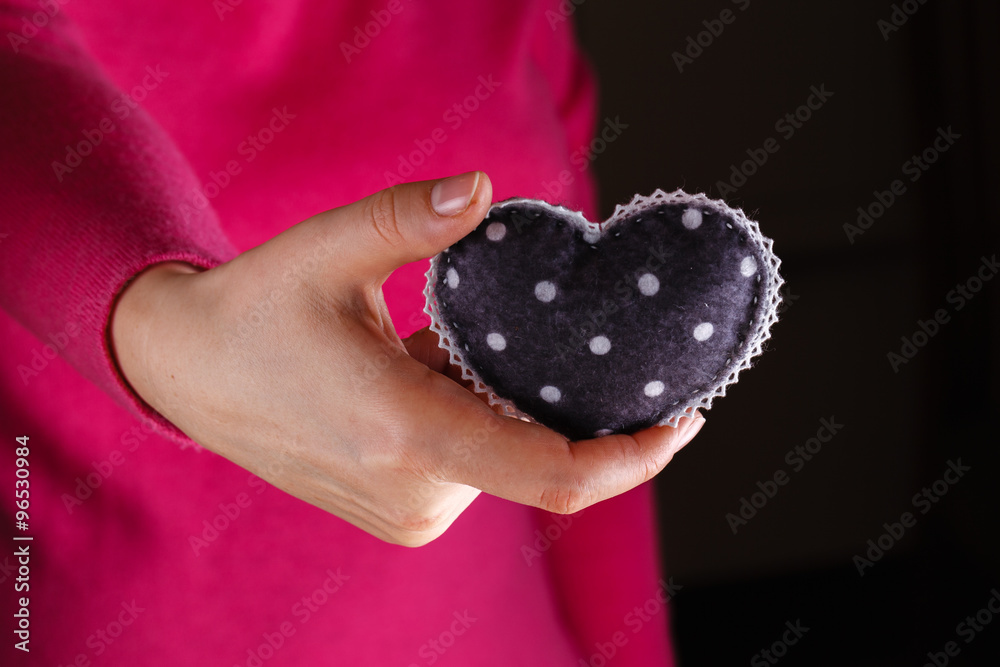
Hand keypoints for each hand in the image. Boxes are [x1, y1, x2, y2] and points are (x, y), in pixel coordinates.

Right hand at [109, 171, 704, 545]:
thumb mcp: (324, 249)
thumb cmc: (253, 312)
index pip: (553, 472)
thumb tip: (484, 191)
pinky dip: (483, 423)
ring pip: (507, 461)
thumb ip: (407, 219)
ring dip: (508, 403)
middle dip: (564, 401)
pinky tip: (429, 375)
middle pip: (539, 457)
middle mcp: (413, 491)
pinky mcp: (401, 518)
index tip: (683, 417)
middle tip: (556, 333)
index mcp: (403, 430)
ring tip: (436, 346)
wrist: (187, 375)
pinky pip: (477, 471)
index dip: (633, 454)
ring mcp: (407, 514)